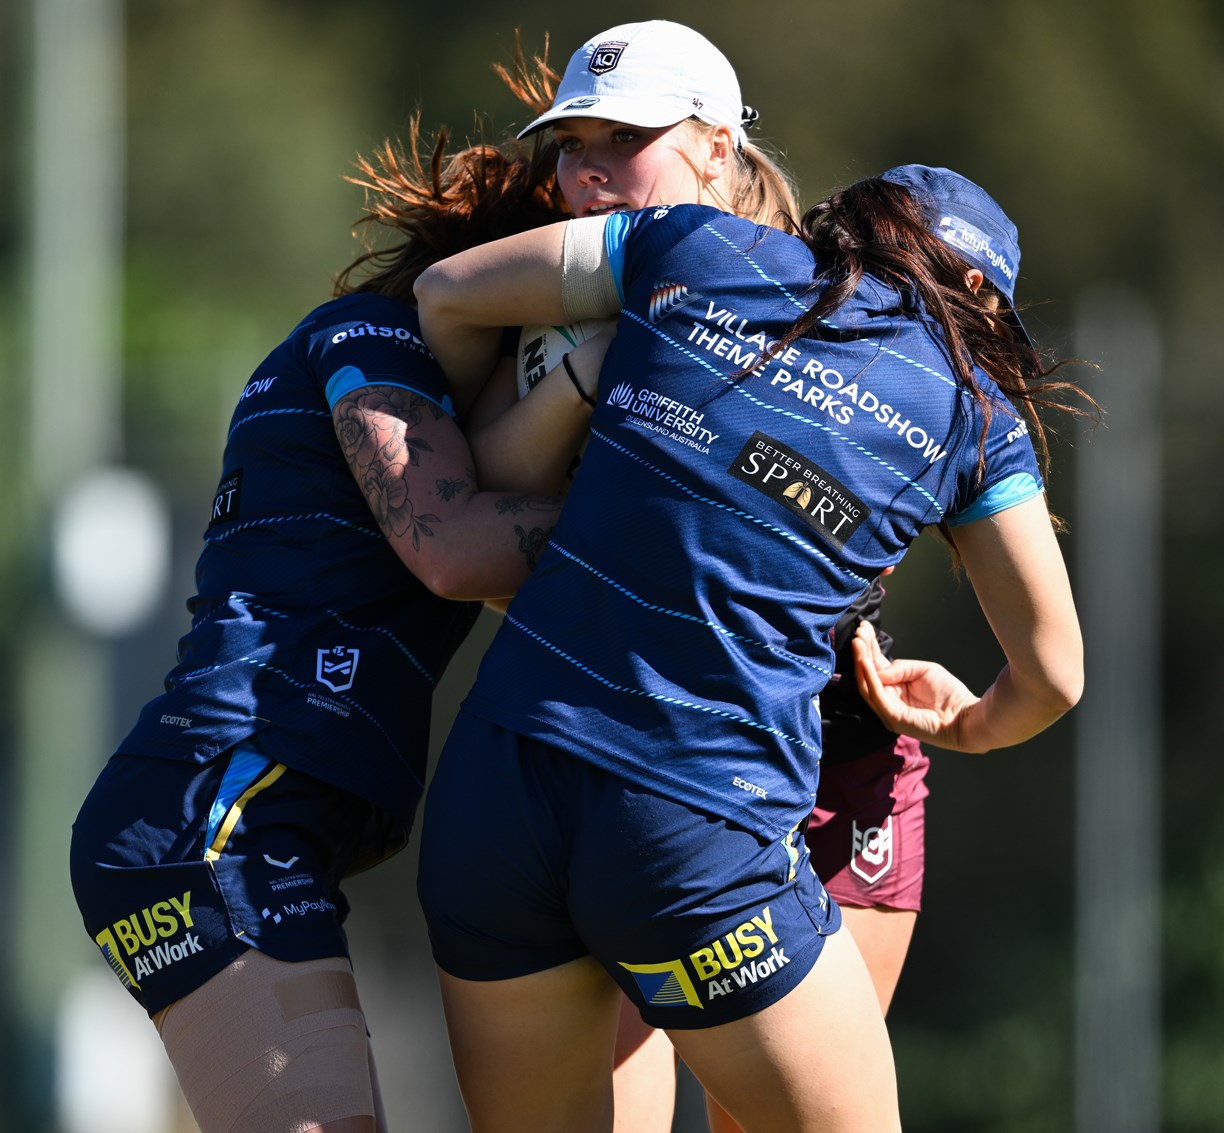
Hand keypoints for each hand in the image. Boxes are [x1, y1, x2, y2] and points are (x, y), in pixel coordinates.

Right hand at [851, 621, 982, 750]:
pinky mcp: (892, 717)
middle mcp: (888, 697)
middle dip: (862, 651)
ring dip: (861, 661)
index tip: (864, 628)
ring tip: (858, 642)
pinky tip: (865, 661)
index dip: (870, 647)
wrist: (964, 715)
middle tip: (858, 631)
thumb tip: (879, 671)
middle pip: (868, 673)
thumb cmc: (948, 694)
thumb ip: (901, 667)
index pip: (877, 666)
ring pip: (867, 683)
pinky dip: (869, 677)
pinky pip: (876, 695)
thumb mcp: (924, 670)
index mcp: (895, 686)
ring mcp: (887, 709)